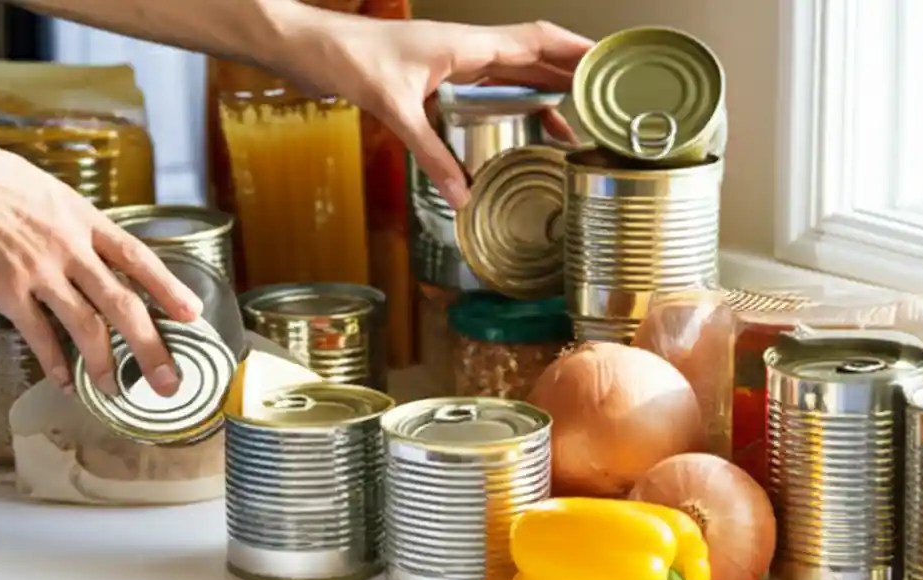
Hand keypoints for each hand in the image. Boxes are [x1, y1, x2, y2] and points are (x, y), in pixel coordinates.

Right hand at [0, 130, 202, 396]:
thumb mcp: (37, 187)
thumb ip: (60, 217)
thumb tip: (72, 233)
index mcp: (81, 217)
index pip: (138, 257)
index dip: (169, 287)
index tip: (192, 312)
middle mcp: (69, 246)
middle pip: (125, 303)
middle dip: (152, 347)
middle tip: (169, 380)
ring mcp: (39, 270)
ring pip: (87, 326)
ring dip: (105, 365)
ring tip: (114, 392)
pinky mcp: (4, 289)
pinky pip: (39, 335)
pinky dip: (55, 364)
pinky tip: (64, 383)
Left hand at [282, 15, 593, 207]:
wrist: (312, 48)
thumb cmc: (347, 57)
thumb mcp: (394, 108)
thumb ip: (430, 152)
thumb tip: (461, 195)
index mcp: (467, 44)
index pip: (537, 40)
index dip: (577, 51)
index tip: (611, 64)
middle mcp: (466, 48)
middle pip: (534, 56)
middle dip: (572, 76)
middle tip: (608, 100)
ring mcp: (453, 60)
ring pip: (513, 71)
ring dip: (545, 91)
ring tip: (574, 122)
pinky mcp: (437, 76)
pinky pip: (488, 86)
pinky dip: (511, 102)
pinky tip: (518, 125)